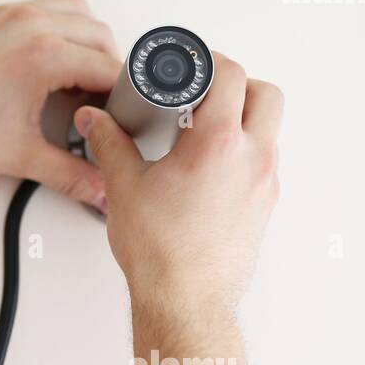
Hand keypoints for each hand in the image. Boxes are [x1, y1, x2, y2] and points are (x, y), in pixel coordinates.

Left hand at [0, 0, 121, 207]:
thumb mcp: (18, 155)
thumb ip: (69, 174)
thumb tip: (96, 187)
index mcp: (43, 55)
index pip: (109, 68)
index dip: (122, 97)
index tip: (119, 115)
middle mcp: (30, 26)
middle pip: (100, 35)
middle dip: (110, 69)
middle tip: (102, 103)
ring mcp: (11, 16)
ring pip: (78, 12)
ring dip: (89, 41)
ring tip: (81, 78)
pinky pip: (47, 7)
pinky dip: (62, 27)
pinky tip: (53, 60)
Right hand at [74, 54, 282, 320]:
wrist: (185, 303)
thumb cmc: (161, 254)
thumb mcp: (124, 186)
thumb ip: (109, 142)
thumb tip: (95, 121)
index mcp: (218, 145)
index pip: (232, 75)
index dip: (209, 61)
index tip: (189, 66)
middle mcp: (252, 160)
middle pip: (266, 94)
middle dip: (237, 84)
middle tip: (204, 91)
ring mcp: (264, 185)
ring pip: (269, 129)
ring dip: (243, 117)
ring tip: (202, 129)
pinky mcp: (263, 207)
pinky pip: (263, 162)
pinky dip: (242, 151)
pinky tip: (207, 167)